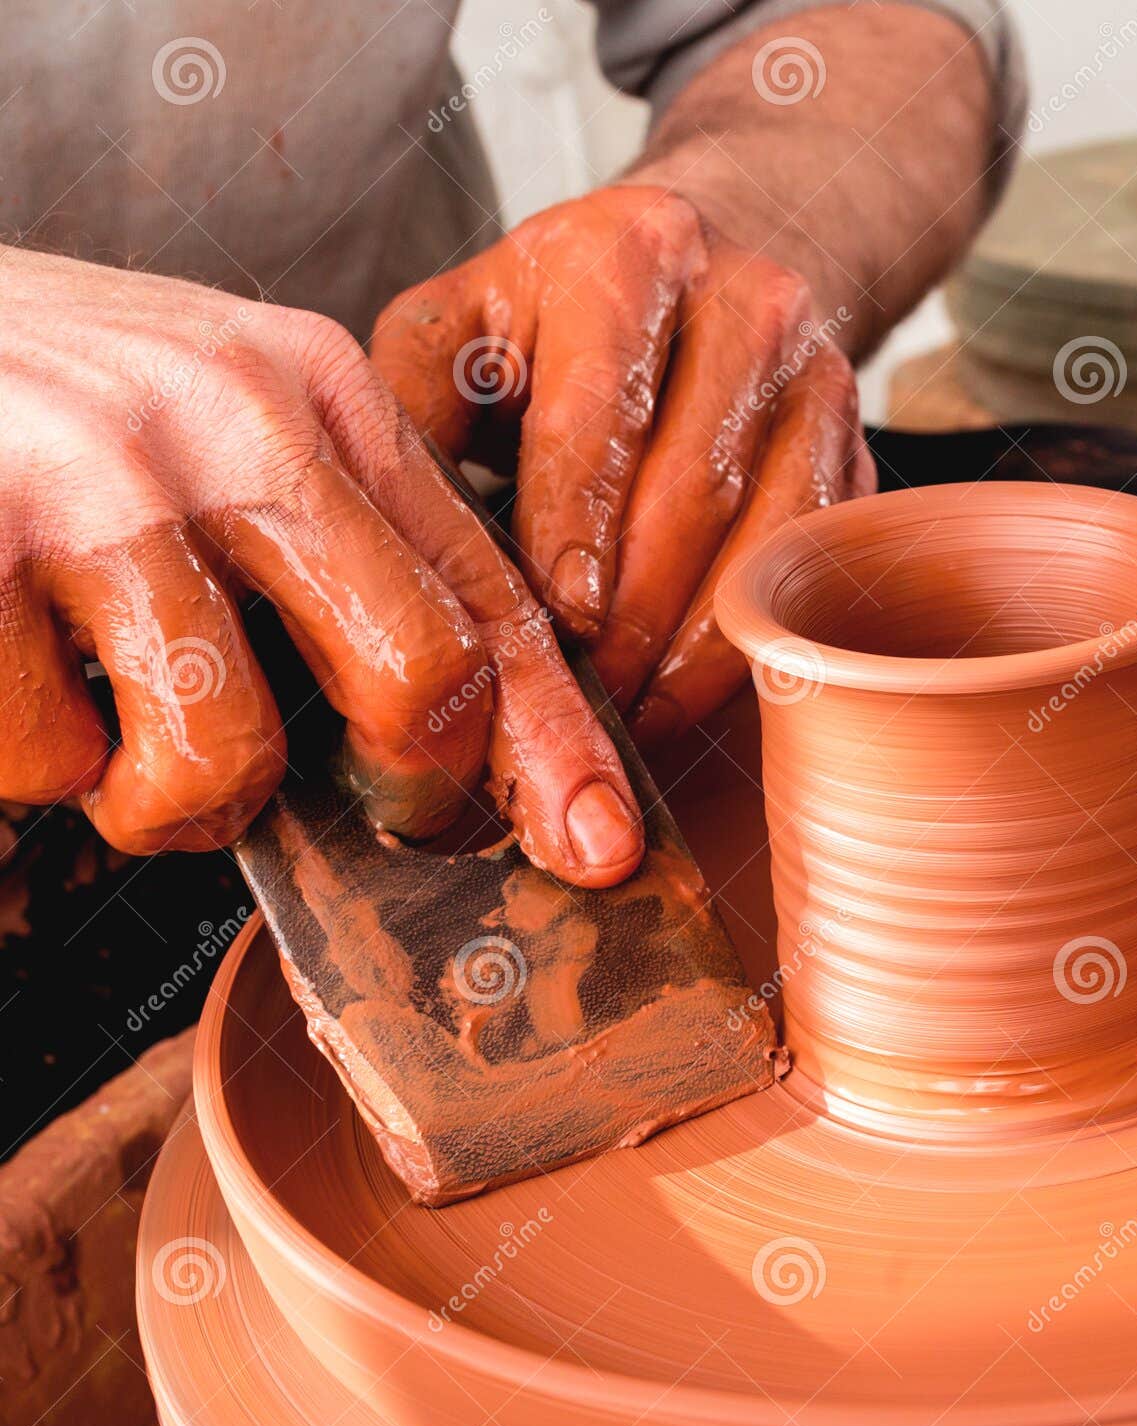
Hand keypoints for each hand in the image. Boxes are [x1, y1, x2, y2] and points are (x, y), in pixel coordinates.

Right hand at [0, 248, 642, 885]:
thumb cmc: (40, 406)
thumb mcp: (215, 422)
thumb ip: (330, 543)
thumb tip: (443, 734)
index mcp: (313, 389)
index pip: (488, 589)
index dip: (555, 739)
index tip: (595, 843)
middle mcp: (230, 421)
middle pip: (417, 679)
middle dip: (393, 787)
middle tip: (329, 794)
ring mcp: (101, 484)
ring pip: (228, 758)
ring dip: (169, 795)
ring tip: (109, 728)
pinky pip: (60, 763)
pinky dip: (35, 762)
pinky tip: (7, 669)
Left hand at [371, 183, 873, 741]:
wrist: (698, 273)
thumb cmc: (553, 320)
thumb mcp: (462, 324)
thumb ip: (410, 409)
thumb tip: (377, 531)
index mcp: (627, 255)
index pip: (597, 418)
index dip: (574, 537)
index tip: (555, 632)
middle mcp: (746, 303)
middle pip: (691, 495)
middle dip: (627, 622)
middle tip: (573, 708)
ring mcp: (820, 378)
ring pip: (768, 546)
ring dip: (693, 653)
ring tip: (626, 722)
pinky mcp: (856, 450)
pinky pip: (812, 571)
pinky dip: (751, 648)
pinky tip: (685, 694)